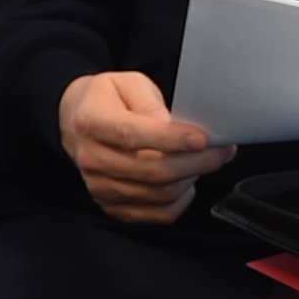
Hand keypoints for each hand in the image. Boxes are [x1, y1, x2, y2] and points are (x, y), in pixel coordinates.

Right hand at [58, 70, 220, 225]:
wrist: (77, 121)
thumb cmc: (108, 99)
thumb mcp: (129, 84)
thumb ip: (152, 105)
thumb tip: (179, 131)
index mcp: (92, 121)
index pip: (132, 135)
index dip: (171, 139)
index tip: (202, 138)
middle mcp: (91, 158)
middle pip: (152, 171)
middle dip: (197, 162)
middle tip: (221, 150)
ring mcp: (100, 186)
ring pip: (159, 195)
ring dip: (192, 179)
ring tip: (204, 161)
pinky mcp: (112, 205)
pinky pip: (157, 214)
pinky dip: (180, 201)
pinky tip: (186, 181)